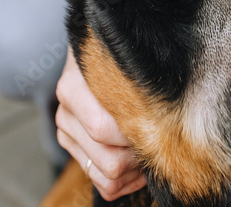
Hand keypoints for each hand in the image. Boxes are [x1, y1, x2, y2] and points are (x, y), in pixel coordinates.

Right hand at [55, 47, 146, 200]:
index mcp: (72, 88)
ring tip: (149, 147)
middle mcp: (65, 112)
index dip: (137, 134)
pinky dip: (126, 181)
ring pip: (107, 177)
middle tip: (158, 139)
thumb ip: (138, 73)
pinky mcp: (74, 148)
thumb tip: (164, 86)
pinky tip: (138, 162)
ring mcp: (67, 133)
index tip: (159, 124)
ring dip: (135, 170)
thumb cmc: (117, 51)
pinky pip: (102, 184)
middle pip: (109, 160)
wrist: (98, 47)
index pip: (103, 130)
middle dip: (139, 155)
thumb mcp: (125, 54)